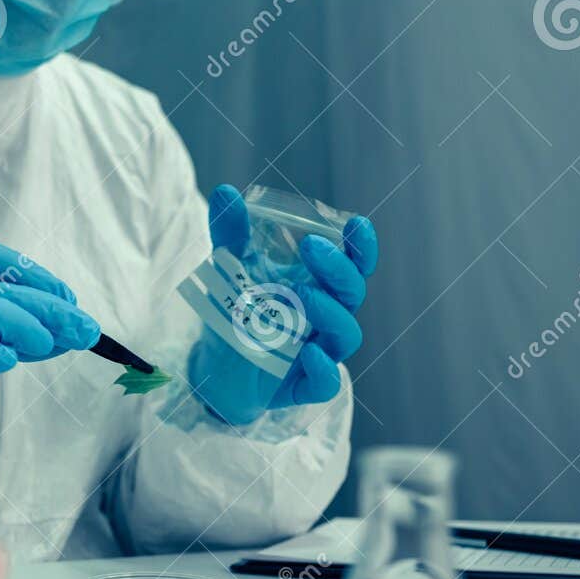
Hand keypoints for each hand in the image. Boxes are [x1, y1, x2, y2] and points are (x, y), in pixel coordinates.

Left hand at [188, 184, 377, 424]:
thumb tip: (224, 193)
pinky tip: (308, 352)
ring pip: (347, 334)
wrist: (217, 370)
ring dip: (330, 313)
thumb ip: (231, 235)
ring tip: (302, 296)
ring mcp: (321, 351)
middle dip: (339, 269)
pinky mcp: (304, 385)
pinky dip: (324, 369)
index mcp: (321, 285)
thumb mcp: (232, 270)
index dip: (362, 246)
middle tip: (311, 249)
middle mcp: (328, 317)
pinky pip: (327, 382)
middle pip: (353, 292)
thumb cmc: (239, 312)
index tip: (356, 224)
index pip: (354, 264)